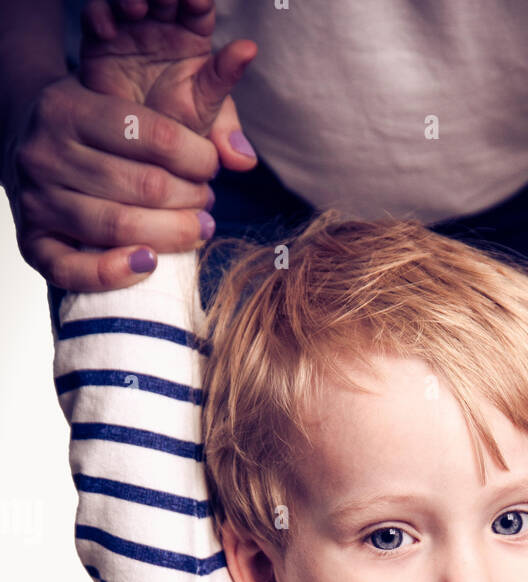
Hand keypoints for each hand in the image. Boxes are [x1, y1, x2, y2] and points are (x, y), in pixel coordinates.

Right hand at [2, 0, 255, 290]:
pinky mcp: (33, 240)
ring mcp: (36, 199)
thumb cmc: (94, 130)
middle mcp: (47, 152)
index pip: (150, 135)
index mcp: (69, 108)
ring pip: (117, 225)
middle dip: (189, 199)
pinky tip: (150, 264)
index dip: (196, 158)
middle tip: (207, 204)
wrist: (27, 147)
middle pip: (141, 185)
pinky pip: (71, 269)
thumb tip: (244, 157)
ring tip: (196, 228)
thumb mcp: (123, 106)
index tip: (211, 167)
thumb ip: (189, 117)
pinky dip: (114, 273)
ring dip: (171, 233)